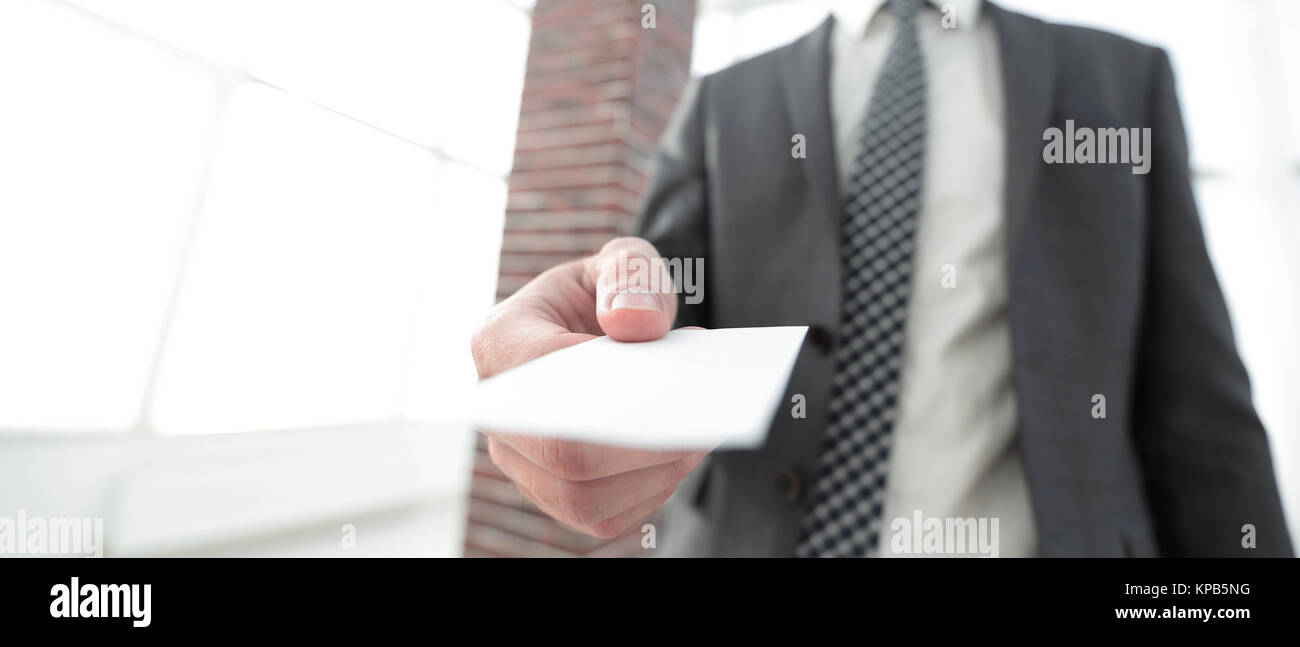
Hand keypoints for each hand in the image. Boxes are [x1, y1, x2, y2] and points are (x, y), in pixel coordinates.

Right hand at [470, 237, 707, 538]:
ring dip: (654, 474)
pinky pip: (600, 515)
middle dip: (645, 443)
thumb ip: (631, 276)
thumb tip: (636, 325)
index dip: (612, 390)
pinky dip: (649, 492)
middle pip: (566, 455)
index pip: (544, 380)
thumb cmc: (612, 294)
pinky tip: (680, 457)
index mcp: (499, 342)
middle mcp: (500, 412)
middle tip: (702, 418)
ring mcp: (520, 460)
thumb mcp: (626, 262)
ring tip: (700, 436)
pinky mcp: (551, 493)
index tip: (672, 377)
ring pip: (583, 497)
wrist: (601, 329)